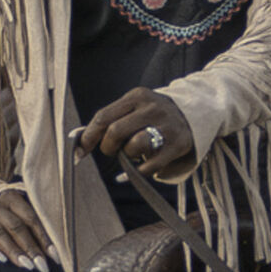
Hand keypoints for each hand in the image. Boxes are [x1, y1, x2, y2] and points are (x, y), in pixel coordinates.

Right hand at [0, 189, 54, 271]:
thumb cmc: (1, 214)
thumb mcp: (15, 211)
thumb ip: (30, 224)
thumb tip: (51, 249)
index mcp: (11, 198)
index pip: (31, 218)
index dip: (44, 238)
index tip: (54, 256)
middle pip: (17, 227)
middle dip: (31, 248)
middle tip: (42, 266)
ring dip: (14, 251)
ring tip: (27, 266)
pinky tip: (1, 260)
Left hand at [75, 87, 192, 177]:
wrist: (192, 115)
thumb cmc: (153, 115)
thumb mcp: (134, 107)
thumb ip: (110, 119)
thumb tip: (78, 140)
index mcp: (138, 96)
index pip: (104, 116)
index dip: (88, 137)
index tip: (80, 151)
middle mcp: (153, 108)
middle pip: (115, 131)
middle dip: (108, 147)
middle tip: (112, 150)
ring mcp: (167, 126)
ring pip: (133, 146)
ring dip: (126, 156)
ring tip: (132, 153)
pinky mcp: (178, 145)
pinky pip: (149, 167)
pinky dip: (135, 175)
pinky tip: (131, 174)